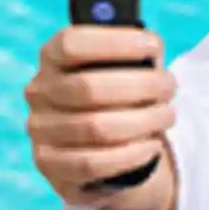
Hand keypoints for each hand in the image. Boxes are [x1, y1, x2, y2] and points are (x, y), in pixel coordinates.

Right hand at [24, 24, 176, 208]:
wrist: (106, 142)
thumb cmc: (121, 91)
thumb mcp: (127, 65)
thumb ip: (137, 53)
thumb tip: (151, 49)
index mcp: (53, 57)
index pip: (71, 44)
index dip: (115, 42)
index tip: (152, 46)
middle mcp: (39, 92)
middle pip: (88, 87)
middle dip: (141, 86)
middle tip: (169, 87)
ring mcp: (40, 131)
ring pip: (95, 128)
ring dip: (143, 122)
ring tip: (166, 116)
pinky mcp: (50, 167)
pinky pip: (92, 164)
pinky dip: (130, 155)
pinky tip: (151, 146)